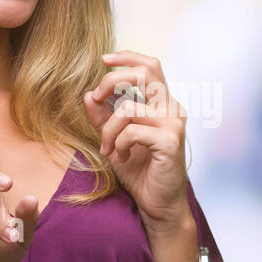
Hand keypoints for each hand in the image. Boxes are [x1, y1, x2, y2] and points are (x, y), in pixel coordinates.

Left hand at [82, 50, 189, 227]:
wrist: (157, 205)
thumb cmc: (140, 172)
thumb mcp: (114, 139)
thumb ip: (102, 117)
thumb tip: (88, 94)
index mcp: (163, 104)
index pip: (151, 66)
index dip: (127, 57)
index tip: (104, 60)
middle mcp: (172, 109)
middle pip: (144, 73)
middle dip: (112, 81)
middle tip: (96, 98)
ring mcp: (174, 124)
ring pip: (128, 108)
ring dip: (108, 129)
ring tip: (108, 148)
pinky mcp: (170, 141)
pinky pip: (132, 131)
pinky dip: (119, 143)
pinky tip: (121, 157)